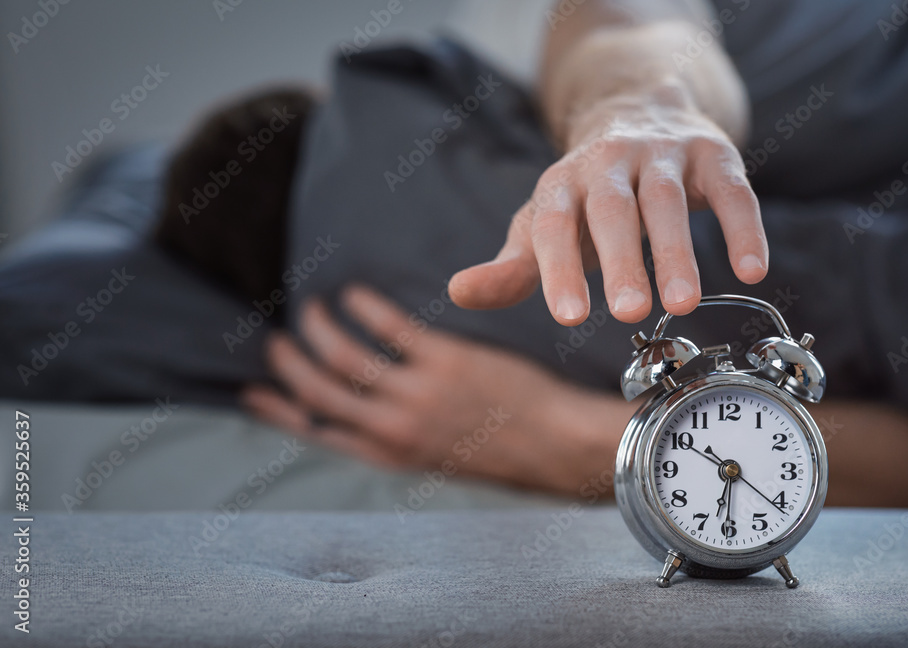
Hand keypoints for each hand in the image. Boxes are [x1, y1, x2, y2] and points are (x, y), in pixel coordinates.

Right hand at [241, 285, 627, 493]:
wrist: (554, 443)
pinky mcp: (444, 361)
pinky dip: (364, 307)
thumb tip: (368, 415)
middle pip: (318, 392)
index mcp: (389, 455)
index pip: (316, 431)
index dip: (279, 411)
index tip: (255, 392)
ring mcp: (417, 393)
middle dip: (289, 364)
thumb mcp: (437, 459)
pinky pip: (389, 328)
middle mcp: (394, 428)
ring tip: (315, 307)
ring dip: (320, 328)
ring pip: (344, 357)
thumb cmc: (501, 450)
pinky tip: (356, 294)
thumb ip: (397, 437)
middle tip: (277, 341)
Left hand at [448, 79, 766, 326]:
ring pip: (669, 200)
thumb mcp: (544, 227)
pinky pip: (732, 190)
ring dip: (676, 251)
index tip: (568, 316)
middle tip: (629, 313)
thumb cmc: (586, 196)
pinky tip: (751, 270)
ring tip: (684, 304)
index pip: (555, 225)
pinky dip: (742, 228)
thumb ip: (511, 267)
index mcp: (561, 183)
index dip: (560, 268)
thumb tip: (457, 293)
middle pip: (613, 210)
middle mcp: (609, 162)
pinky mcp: (711, 153)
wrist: (640, 115)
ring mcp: (662, 154)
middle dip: (621, 260)